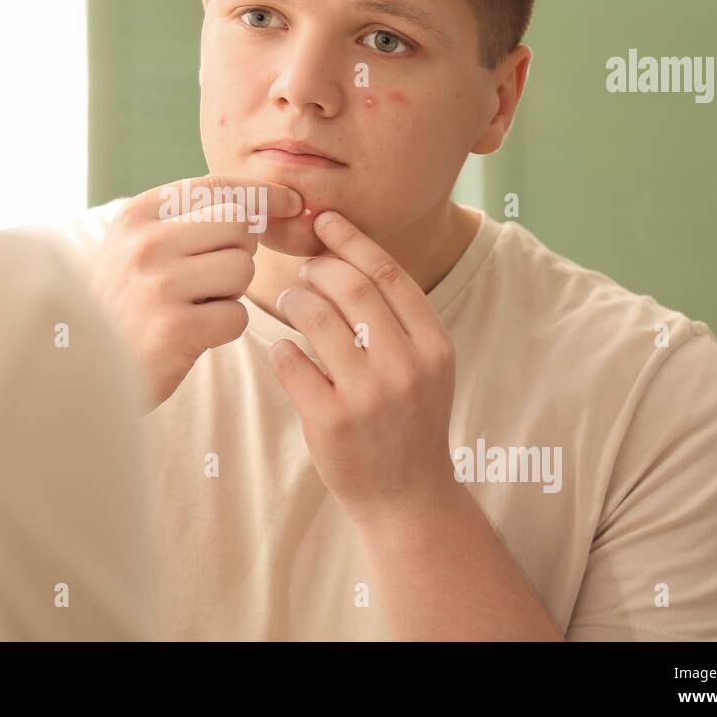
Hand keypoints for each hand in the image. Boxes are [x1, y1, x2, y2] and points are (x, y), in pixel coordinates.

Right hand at [92, 175, 302, 409]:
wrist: (85, 370)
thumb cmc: (129, 306)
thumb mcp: (139, 248)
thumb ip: (189, 219)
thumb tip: (269, 201)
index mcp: (137, 214)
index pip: (216, 185)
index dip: (262, 193)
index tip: (292, 202)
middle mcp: (145, 242)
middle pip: (238, 224)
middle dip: (240, 252)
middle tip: (211, 278)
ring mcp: (158, 284)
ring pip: (243, 269)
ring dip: (231, 293)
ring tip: (194, 306)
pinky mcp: (175, 328)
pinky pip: (237, 315)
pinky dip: (224, 328)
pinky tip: (192, 335)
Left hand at [268, 210, 456, 528]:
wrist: (408, 496)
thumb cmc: (409, 420)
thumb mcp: (426, 366)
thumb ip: (398, 319)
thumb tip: (346, 257)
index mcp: (434, 346)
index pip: (389, 274)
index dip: (352, 240)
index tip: (326, 220)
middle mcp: (406, 367)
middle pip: (351, 288)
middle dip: (320, 267)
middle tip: (305, 268)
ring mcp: (369, 395)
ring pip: (317, 318)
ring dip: (296, 300)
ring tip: (292, 302)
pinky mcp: (331, 421)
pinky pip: (291, 362)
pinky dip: (282, 349)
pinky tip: (284, 350)